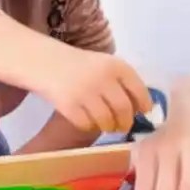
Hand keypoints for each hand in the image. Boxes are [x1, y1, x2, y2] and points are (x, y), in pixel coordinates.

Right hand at [33, 47, 152, 134]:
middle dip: (126, 122)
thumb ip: (122, 82)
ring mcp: (86, 92)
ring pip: (107, 121)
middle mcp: (103, 78)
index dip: (144, 104)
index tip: (144, 113)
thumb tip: (141, 109)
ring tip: (106, 124)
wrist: (45, 62)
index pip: (138, 89)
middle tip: (123, 126)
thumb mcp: (104, 65)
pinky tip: (88, 120)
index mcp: (116, 65)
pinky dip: (90, 126)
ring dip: (109, 127)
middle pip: (124, 110)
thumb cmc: (80, 67)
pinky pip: (88, 125)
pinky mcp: (70, 106)